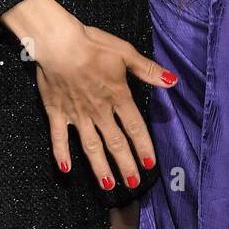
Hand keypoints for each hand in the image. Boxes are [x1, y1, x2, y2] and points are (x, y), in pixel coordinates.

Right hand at [0, 0, 176, 193]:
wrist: (59, 43)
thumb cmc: (93, 45)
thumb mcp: (125, 53)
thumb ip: (148, 70)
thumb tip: (172, 81)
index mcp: (118, 96)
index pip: (135, 127)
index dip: (144, 147)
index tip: (150, 164)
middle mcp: (99, 110)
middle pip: (115, 143)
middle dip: (126, 165)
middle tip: (133, 184)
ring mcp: (77, 114)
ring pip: (90, 146)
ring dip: (99, 167)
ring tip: (108, 185)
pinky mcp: (57, 112)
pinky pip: (59, 137)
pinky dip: (61, 154)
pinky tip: (65, 170)